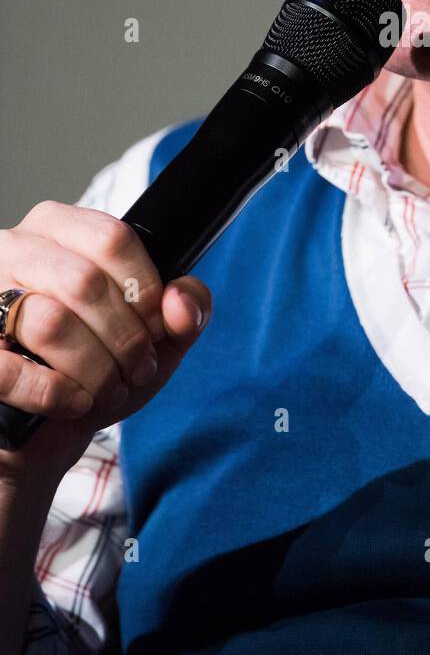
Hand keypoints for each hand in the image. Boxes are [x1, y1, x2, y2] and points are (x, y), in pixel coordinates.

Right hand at [0, 201, 210, 484]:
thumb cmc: (98, 365)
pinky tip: (73, 402)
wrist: (45, 426)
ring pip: (50, 323)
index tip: (156, 326)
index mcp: (60, 228)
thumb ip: (187, 309)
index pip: (113, 238)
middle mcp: (16, 250)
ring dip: (94, 369)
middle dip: (125, 338)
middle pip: (85, 281)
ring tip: (106, 389)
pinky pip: (10, 370)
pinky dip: (53, 393)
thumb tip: (181, 301)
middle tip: (136, 369)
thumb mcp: (156, 336)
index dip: (146, 290)